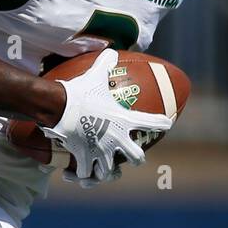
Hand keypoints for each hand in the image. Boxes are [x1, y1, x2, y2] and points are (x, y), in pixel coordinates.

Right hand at [41, 49, 170, 182]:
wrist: (61, 107)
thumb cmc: (80, 92)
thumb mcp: (94, 76)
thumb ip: (104, 64)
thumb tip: (110, 50)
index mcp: (124, 120)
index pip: (152, 122)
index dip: (160, 123)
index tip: (166, 124)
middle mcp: (117, 139)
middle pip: (136, 156)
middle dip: (136, 158)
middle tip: (134, 156)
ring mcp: (101, 151)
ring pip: (110, 171)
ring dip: (107, 172)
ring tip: (103, 171)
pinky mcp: (84, 157)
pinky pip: (85, 174)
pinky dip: (81, 176)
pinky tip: (75, 174)